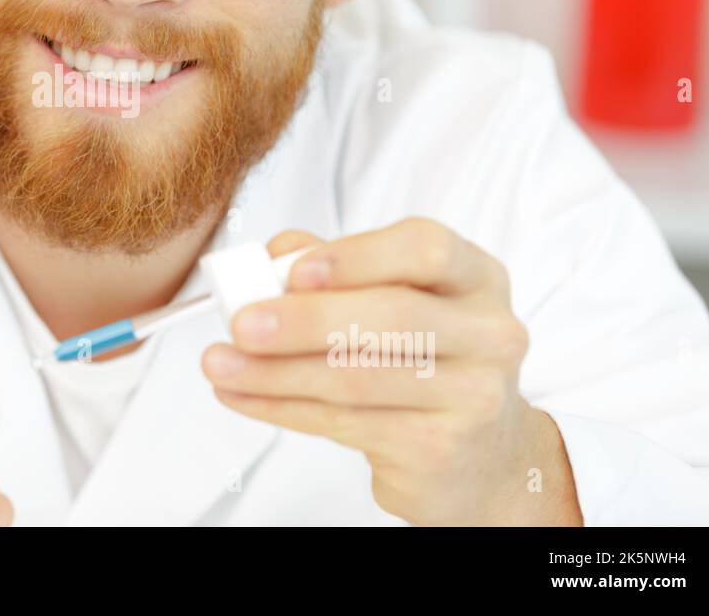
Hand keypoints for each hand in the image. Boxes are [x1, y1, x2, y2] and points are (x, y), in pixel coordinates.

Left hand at [201, 218, 581, 525]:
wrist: (480, 458)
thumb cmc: (426, 361)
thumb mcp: (395, 300)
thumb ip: (336, 268)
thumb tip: (273, 255)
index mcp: (476, 278)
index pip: (425, 249)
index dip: (356, 257)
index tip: (294, 270)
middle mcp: (488, 333)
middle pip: (389, 317)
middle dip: (302, 320)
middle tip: (240, 323)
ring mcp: (473, 396)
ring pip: (356, 378)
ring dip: (274, 372)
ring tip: (220, 364)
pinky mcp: (439, 450)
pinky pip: (343, 423)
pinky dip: (281, 408)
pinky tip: (243, 395)